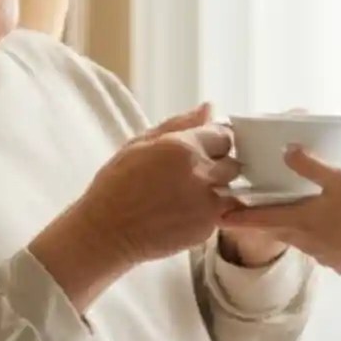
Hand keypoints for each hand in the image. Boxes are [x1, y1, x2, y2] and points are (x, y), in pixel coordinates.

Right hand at [76, 103, 241, 264]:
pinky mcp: (207, 228)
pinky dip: (208, 212)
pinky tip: (182, 212)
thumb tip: (208, 108)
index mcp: (184, 147)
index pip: (224, 136)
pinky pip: (220, 214)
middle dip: (219, 166)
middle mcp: (201, 174)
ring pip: (231, 191)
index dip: (213, 142)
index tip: (202, 149)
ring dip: (217, 190)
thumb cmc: (116, 185)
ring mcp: (207, 204)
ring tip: (188, 195)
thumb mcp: (140, 143)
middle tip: (194, 174)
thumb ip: (179, 124)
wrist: (106, 232)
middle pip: (233, 164)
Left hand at [220, 146, 340, 275]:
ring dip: (295, 226)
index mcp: (297, 219)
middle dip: (265, 219)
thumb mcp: (340, 179)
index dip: (237, 215)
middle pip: (277, 228)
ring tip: (302, 213)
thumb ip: (312, 165)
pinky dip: (321, 235)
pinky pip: (322, 245)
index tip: (218, 216)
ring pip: (299, 237)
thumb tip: (287, 150)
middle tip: (257, 209)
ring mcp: (321, 254)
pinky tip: (336, 227)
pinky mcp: (339, 262)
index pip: (259, 217)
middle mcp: (303, 240)